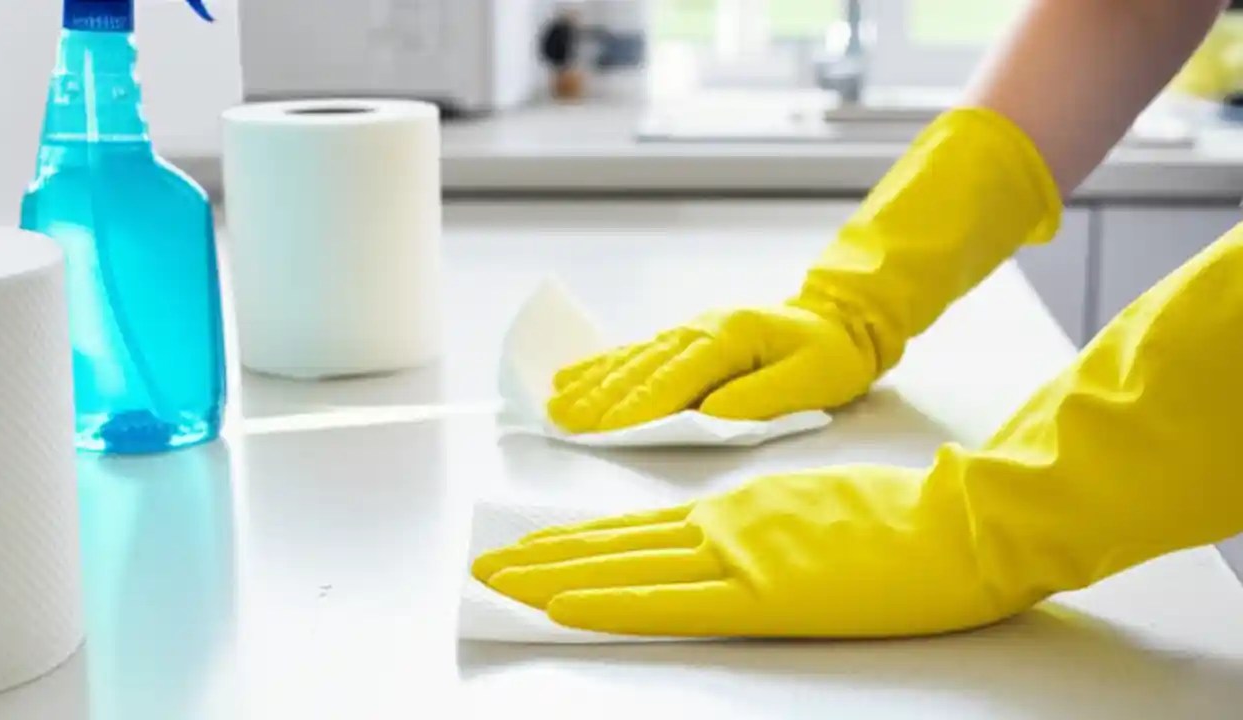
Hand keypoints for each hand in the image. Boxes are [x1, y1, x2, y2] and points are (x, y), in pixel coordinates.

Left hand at [472, 465, 1028, 637]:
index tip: (531, 547)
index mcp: (738, 508)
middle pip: (615, 541)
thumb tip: (725, 538)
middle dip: (543, 554)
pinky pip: (668, 599)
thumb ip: (762, 523)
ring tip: (499, 580)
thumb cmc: (901, 523)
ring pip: (625, 564)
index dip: (579, 541)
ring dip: (553, 573)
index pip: (640, 529)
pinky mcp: (762, 591)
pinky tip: (563, 603)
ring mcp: (739, 554)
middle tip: (486, 563)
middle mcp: (724, 525)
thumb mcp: (815, 508)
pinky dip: (608, 599)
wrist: (958, 524)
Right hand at [547, 304, 876, 432]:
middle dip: (602, 398)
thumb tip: (706, 417)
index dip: (639, 406)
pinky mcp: (686, 337)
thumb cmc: (829, 356)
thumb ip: (758, 399)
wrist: (838, 319)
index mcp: (730, 337)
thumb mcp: (810, 380)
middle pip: (643, 367)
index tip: (605, 429)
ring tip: (556, 405)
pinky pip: (636, 352)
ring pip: (632, 359)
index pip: (676, 377)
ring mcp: (690, 329)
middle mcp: (702, 328)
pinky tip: (571, 376)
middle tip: (564, 422)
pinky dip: (601, 365)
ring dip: (593, 383)